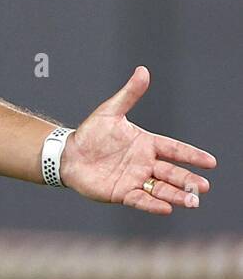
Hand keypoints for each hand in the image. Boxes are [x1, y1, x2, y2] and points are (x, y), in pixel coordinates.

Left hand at [61, 66, 215, 213]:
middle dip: (188, 180)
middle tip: (203, 187)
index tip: (210, 162)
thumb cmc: (91, 133)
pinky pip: (141, 200)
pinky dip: (153, 204)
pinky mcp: (123, 193)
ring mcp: (136, 179)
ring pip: (162, 189)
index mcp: (147, 144)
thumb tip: (143, 70)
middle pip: (172, 173)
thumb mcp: (110, 111)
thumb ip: (129, 94)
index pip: (174, 149)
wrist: (68, 154)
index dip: (191, 156)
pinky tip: (166, 208)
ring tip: (193, 201)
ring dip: (178, 195)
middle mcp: (145, 163)